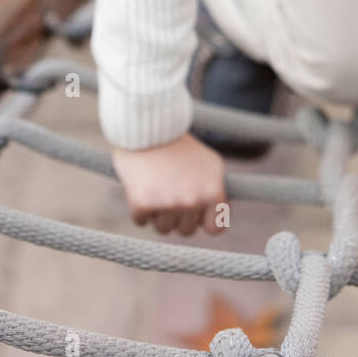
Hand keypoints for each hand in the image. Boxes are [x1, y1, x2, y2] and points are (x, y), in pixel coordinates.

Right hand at [111, 133, 227, 236]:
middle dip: (178, 216)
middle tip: (170, 191)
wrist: (148, 126)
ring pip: (163, 228)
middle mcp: (193, 200)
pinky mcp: (143, 203)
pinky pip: (141, 221)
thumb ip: (215, 190)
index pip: (214, 229)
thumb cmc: (179, 145)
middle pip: (185, 231)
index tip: (195, 212)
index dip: (203, 221)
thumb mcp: (209, 163)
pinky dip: (138, 208)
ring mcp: (168, 203)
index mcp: (213, 191)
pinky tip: (140, 187)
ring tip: (156, 186)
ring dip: (158, 213)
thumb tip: (219, 218)